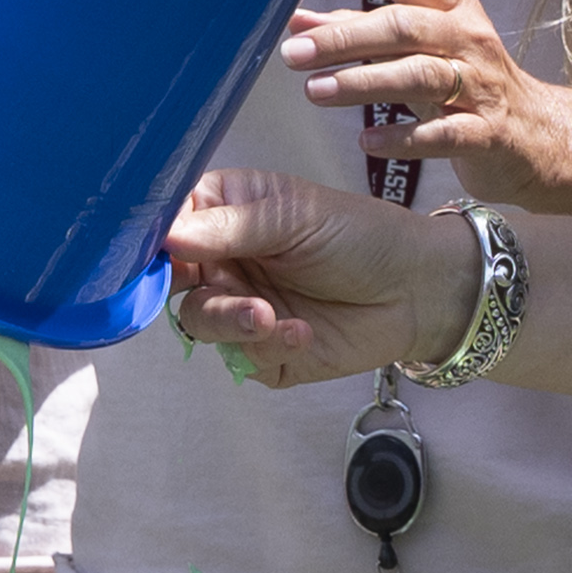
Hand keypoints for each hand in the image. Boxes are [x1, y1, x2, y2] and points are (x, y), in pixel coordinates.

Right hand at [163, 169, 480, 386]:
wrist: (417, 288)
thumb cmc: (359, 235)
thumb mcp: (295, 216)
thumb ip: (232, 227)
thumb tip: (167, 236)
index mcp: (223, 215)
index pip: (167, 225)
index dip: (154, 239)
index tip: (159, 250)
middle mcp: (222, 262)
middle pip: (168, 280)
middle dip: (182, 286)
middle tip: (202, 283)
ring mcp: (238, 308)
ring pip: (200, 322)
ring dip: (229, 320)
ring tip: (267, 316)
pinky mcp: (261, 352)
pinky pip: (240, 357)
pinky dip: (267, 345)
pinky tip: (302, 331)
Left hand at [281, 0, 571, 208]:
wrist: (537, 136)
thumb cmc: (465, 84)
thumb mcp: (416, 52)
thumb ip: (359, 34)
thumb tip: (297, 21)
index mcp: (453, 8)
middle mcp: (470, 38)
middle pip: (405, 26)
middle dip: (346, 38)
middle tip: (295, 53)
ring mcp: (482, 85)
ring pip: (421, 75)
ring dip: (363, 83)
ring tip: (315, 92)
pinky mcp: (487, 133)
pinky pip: (442, 134)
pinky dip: (402, 139)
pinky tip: (365, 141)